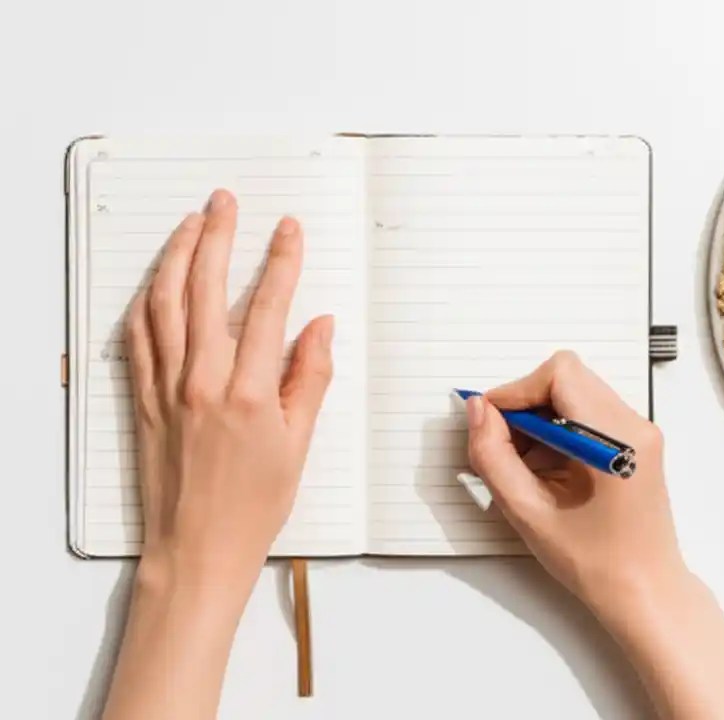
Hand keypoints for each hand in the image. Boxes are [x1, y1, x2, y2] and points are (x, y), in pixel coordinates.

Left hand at [104, 189, 333, 719]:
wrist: (195, 549)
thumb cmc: (253, 506)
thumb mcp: (298, 444)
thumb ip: (309, 378)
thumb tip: (319, 327)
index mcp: (247, 392)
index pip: (267, 307)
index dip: (281, 262)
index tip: (288, 229)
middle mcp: (200, 381)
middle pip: (206, 289)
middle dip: (218, 237)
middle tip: (226, 202)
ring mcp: (165, 387)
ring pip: (164, 303)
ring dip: (176, 256)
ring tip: (191, 224)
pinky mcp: (142, 399)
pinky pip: (138, 335)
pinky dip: (147, 299)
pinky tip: (159, 281)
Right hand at [463, 351, 683, 616]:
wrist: (645, 590)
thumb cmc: (595, 563)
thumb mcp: (529, 512)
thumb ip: (494, 456)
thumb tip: (478, 412)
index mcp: (615, 439)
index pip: (559, 374)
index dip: (516, 391)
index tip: (490, 423)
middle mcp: (635, 425)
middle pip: (567, 378)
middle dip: (527, 405)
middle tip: (505, 449)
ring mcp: (640, 432)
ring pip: (576, 393)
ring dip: (542, 420)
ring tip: (529, 469)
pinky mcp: (637, 442)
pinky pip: (589, 414)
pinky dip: (560, 431)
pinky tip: (550, 472)